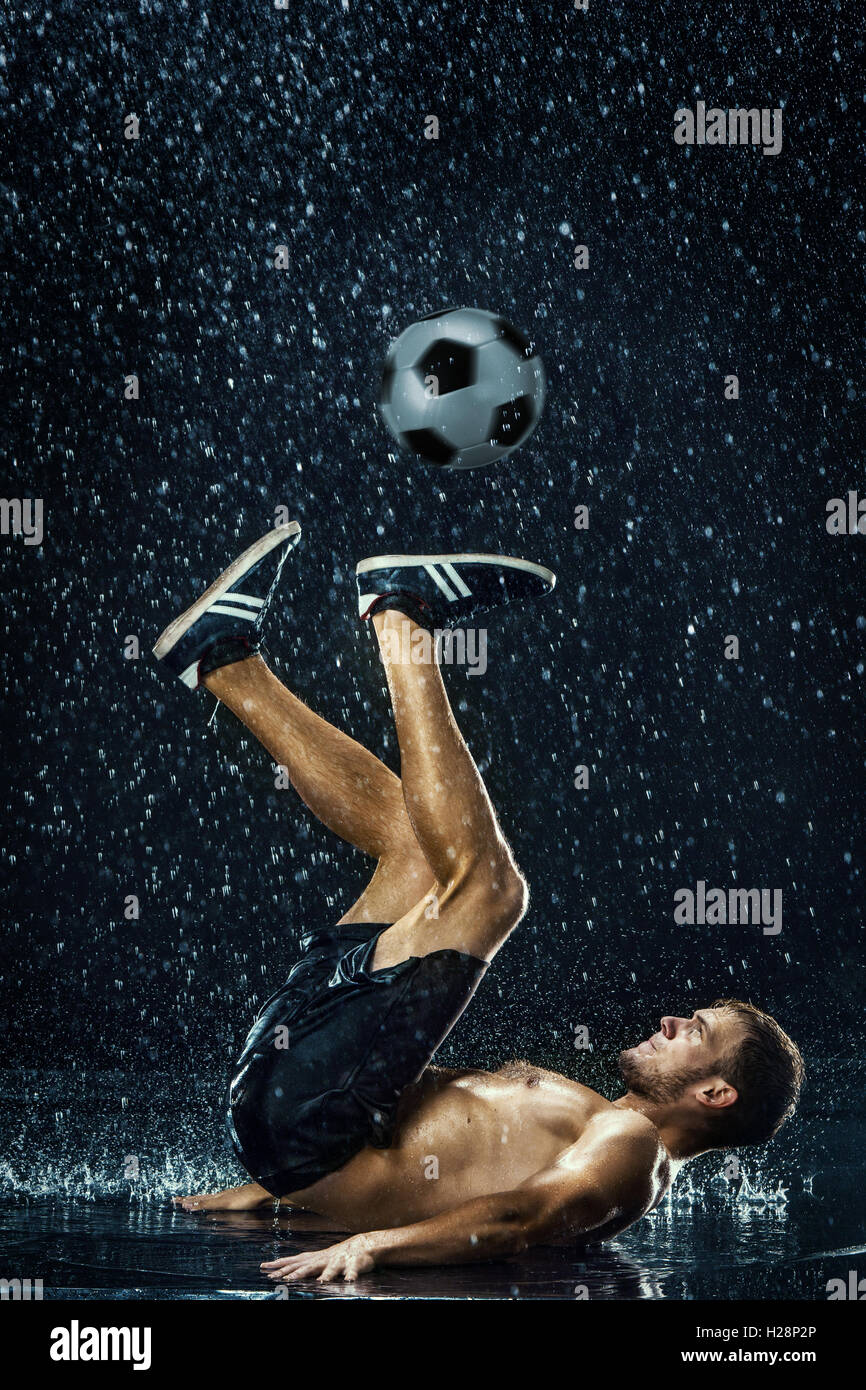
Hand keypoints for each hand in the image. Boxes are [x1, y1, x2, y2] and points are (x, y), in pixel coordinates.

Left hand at [262, 1234, 377, 1284]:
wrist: (361, 1246)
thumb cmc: (337, 1257)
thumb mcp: (318, 1261)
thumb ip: (304, 1267)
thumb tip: (285, 1274)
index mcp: (314, 1259)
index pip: (293, 1262)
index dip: (280, 1266)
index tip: (264, 1268)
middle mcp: (324, 1259)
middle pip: (307, 1267)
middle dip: (295, 1273)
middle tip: (283, 1279)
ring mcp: (339, 1262)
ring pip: (331, 1269)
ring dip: (326, 1275)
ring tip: (321, 1282)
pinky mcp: (354, 1264)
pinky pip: (353, 1271)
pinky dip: (351, 1275)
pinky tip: (349, 1281)